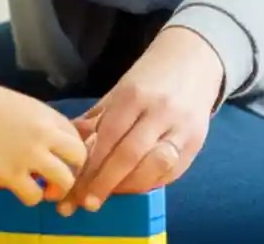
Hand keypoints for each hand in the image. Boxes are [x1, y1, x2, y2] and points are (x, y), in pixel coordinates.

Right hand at [0, 82, 88, 207]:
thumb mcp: (13, 101)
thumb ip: (30, 116)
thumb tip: (32, 127)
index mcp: (43, 112)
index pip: (74, 132)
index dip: (70, 146)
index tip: (61, 154)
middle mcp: (44, 134)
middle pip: (79, 155)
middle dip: (74, 167)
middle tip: (60, 173)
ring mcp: (30, 157)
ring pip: (64, 180)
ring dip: (58, 188)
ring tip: (46, 190)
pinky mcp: (12, 176)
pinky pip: (34, 195)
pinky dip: (32, 197)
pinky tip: (23, 191)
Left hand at [60, 27, 222, 214]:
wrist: (194, 60)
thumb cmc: (149, 78)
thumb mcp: (119, 91)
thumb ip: (95, 120)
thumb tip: (66, 146)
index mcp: (134, 95)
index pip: (109, 137)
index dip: (91, 166)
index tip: (74, 189)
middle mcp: (160, 111)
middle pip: (130, 155)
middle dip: (105, 183)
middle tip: (86, 203)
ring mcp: (182, 128)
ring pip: (154, 167)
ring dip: (129, 187)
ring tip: (109, 196)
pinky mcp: (197, 142)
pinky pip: (172, 172)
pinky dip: (151, 184)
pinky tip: (133, 188)